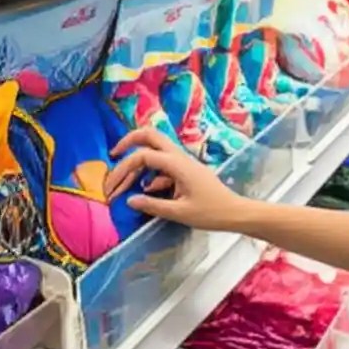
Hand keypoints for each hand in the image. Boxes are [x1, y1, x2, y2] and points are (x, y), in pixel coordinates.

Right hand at [105, 127, 249, 231]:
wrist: (235, 212)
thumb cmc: (211, 213)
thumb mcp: (180, 213)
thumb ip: (153, 206)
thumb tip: (129, 200)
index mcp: (178, 164)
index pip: (143, 156)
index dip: (124, 168)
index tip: (112, 186)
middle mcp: (180, 157)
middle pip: (151, 135)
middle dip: (129, 141)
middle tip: (114, 155)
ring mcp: (183, 162)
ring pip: (156, 149)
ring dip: (138, 160)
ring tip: (124, 181)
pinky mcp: (185, 171)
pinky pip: (164, 165)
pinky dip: (151, 173)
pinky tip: (147, 190)